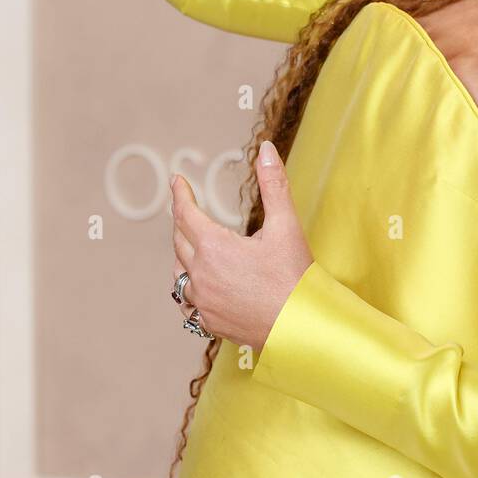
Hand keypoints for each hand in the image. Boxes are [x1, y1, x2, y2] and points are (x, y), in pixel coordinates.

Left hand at [170, 141, 314, 352]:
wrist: (300, 328)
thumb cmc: (295, 277)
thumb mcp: (286, 225)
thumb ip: (273, 184)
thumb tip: (265, 149)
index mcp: (214, 246)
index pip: (186, 213)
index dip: (180, 194)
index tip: (177, 181)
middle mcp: (200, 274)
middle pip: (178, 240)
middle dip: (181, 220)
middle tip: (184, 207)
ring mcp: (202, 301)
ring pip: (178, 271)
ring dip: (181, 252)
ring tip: (187, 242)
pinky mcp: (208, 322)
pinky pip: (185, 300)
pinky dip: (186, 284)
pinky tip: (193, 284)